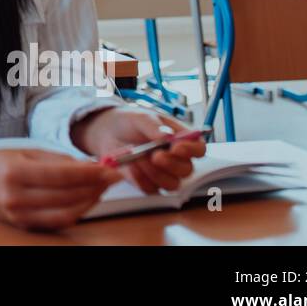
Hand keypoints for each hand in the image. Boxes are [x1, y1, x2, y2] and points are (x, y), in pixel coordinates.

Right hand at [0, 146, 120, 230]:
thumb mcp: (24, 152)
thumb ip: (56, 160)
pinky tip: (86, 199)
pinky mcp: (24, 226)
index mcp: (15, 173)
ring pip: (67, 213)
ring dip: (90, 201)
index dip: (90, 172)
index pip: (62, 175)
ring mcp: (20, 215)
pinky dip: (77, 211)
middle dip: (95, 186)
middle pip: (68, 196)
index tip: (110, 167)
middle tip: (112, 177)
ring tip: (102, 188)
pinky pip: (58, 222)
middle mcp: (17, 197)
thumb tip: (89, 166)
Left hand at [70, 107, 205, 193]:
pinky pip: (150, 189)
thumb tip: (167, 137)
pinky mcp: (148, 184)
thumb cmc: (130, 121)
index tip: (177, 147)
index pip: (198, 149)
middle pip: (187, 170)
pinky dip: (139, 178)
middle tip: (155, 156)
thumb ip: (153, 126)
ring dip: (154, 172)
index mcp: (181, 139)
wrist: (107, 132)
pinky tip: (130, 166)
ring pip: (171, 184)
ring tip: (138, 157)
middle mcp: (177, 159)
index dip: (192, 151)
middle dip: (172, 164)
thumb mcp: (140, 117)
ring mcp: (163, 174)